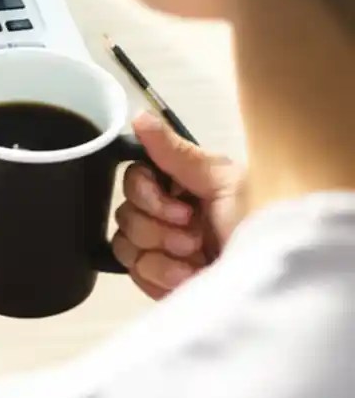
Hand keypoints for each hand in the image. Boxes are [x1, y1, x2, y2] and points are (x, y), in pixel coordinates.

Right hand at [111, 112, 244, 298]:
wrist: (272, 280)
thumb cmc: (260, 224)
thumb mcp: (225, 182)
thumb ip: (177, 152)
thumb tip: (139, 115)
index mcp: (183, 187)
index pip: (133, 179)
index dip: (146, 193)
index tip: (182, 208)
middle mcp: (169, 216)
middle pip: (125, 213)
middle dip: (158, 227)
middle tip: (195, 237)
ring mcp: (162, 251)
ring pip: (125, 244)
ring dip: (161, 253)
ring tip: (194, 259)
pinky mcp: (159, 282)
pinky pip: (134, 274)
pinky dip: (161, 276)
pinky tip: (188, 277)